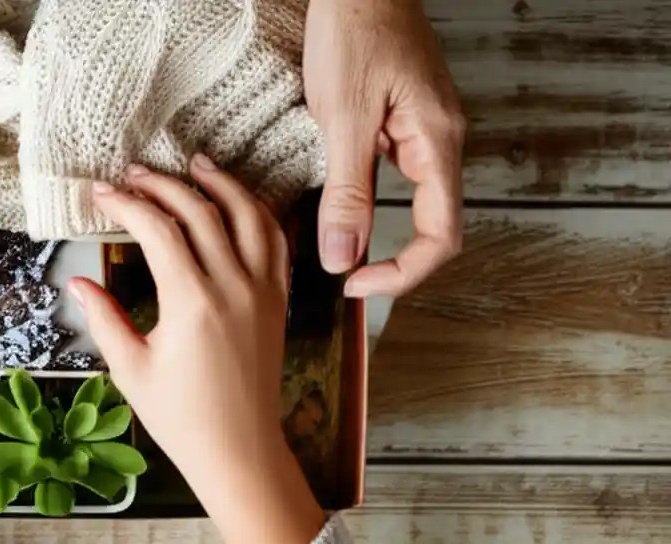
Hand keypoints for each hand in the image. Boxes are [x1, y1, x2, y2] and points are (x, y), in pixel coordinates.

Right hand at [71, 157, 324, 543]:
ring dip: (220, 184)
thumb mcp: (130, 370)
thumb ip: (105, 319)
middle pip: (201, 210)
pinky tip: (238, 203)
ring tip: (195, 165)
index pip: (158, 229)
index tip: (102, 193)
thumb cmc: (182, 418)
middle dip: (164, 184)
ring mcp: (263, 291)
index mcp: (192, 302)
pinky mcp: (278, 301)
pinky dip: (256, 213)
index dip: (126, 204)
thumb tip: (79, 283)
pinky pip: (275, 242)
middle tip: (135, 174)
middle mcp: (233, 286)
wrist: (240, 450)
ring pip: (248, 215)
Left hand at [305, 0, 465, 296]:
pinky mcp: (400, 123)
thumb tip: (344, 256)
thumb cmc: (355, 30)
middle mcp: (440, 142)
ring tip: (331, 246)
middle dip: (390, 261)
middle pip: (431, 227)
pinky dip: (363, 201)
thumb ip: (347, 190)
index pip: (441, 236)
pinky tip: (331, 203)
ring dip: (374, 232)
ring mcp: (423, 132)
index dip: (404, 273)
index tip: (357, 285)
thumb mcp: (344, 115)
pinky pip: (390, 177)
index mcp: (438, 142)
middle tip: (341, 277)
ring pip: (409, 205)